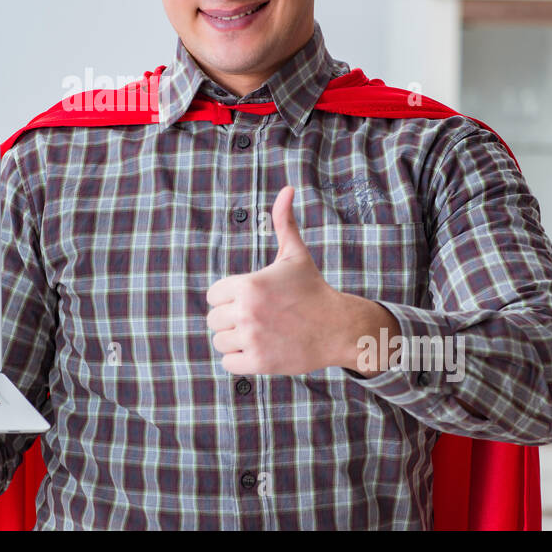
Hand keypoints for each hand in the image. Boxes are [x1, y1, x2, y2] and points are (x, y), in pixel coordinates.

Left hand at [205, 185, 396, 374]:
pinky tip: (260, 350)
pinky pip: (228, 363)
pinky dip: (240, 360)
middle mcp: (246, 311)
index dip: (229, 298)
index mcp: (248, 284)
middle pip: (213, 320)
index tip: (253, 299)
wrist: (339, 327)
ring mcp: (252, 338)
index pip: (213, 295)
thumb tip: (287, 188)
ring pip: (219, 342)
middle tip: (258, 319)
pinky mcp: (259, 362)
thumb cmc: (312, 289)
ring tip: (260, 334)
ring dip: (235, 341)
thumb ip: (283, 221)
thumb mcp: (295, 254)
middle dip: (231, 320)